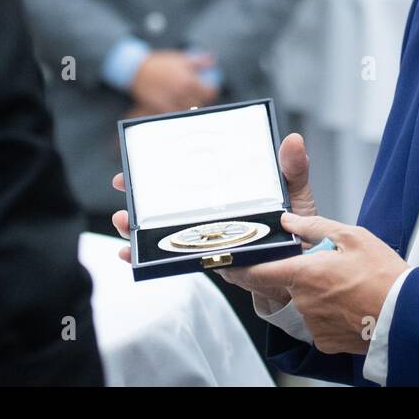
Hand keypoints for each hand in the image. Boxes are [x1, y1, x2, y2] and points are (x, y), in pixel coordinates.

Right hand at [109, 131, 319, 295]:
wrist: (296, 278)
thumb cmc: (296, 232)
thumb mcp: (297, 198)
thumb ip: (294, 171)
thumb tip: (294, 140)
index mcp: (230, 186)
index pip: (199, 163)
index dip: (174, 151)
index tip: (155, 141)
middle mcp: (211, 206)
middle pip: (170, 192)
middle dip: (141, 187)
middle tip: (122, 181)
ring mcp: (203, 231)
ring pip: (161, 223)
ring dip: (136, 222)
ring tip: (121, 219)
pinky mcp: (201, 256)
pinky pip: (169, 255)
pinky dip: (145, 256)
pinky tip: (129, 255)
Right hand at [128, 50, 217, 114]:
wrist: (137, 69)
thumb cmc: (160, 63)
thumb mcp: (181, 58)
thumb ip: (199, 61)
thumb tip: (213, 62)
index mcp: (189, 81)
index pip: (209, 93)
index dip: (211, 92)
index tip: (208, 90)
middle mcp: (181, 93)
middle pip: (199, 103)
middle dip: (200, 100)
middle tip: (198, 96)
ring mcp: (171, 102)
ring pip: (188, 110)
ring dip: (190, 106)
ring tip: (187, 101)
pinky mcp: (161, 108)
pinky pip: (175, 113)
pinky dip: (178, 111)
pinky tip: (176, 105)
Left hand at [222, 212, 407, 354]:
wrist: (408, 316)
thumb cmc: (384, 276)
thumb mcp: (352, 236)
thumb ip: (313, 226)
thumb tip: (288, 220)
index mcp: (305, 274)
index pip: (257, 272)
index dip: (239, 267)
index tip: (227, 264)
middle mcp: (304, 303)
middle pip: (290, 284)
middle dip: (305, 274)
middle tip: (333, 267)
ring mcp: (313, 325)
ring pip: (306, 302)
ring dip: (319, 293)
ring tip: (349, 286)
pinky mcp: (325, 341)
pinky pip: (318, 321)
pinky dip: (330, 312)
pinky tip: (351, 304)